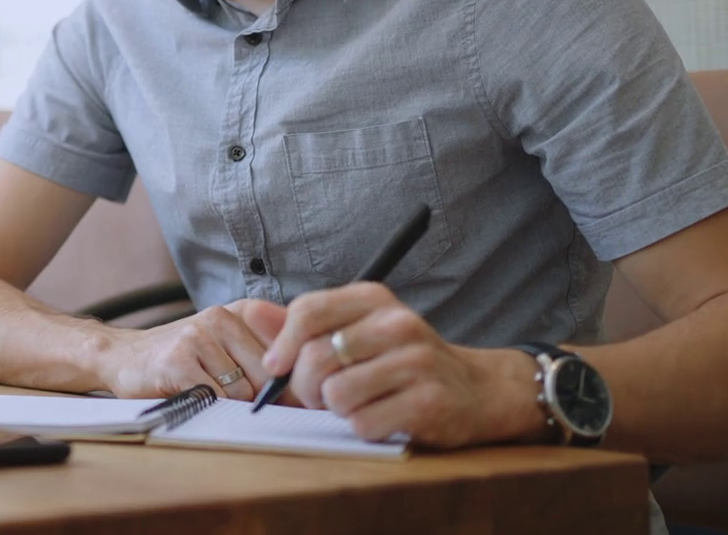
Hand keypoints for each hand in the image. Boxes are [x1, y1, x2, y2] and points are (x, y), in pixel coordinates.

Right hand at [98, 299, 286, 400]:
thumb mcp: (226, 343)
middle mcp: (220, 317)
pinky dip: (209, 406)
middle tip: (241, 403)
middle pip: (268, 373)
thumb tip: (307, 387)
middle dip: (261, 397)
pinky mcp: (178, 361)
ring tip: (209, 394)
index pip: (286, 348)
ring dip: (231, 404)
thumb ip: (265, 354)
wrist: (123, 356)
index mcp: (239, 311)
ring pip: (243, 390)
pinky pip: (215, 397)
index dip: (288, 380)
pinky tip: (193, 396)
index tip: (287, 398)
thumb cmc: (182, 357)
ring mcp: (197, 337)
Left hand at [259, 282, 542, 447]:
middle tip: (319, 396)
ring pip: (336, 393)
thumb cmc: (403, 360)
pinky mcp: (428, 402)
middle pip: (316, 357)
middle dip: (305, 386)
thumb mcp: (358, 330)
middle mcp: (398, 324)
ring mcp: (416, 362)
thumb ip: (304, 324)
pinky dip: (361, 428)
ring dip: (335, 409)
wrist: (476, 389)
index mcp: (375, 299)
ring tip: (355, 404)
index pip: (309, 309)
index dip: (282, 343)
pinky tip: (379, 418)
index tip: (276, 366)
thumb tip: (251, 312)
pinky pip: (362, 423)